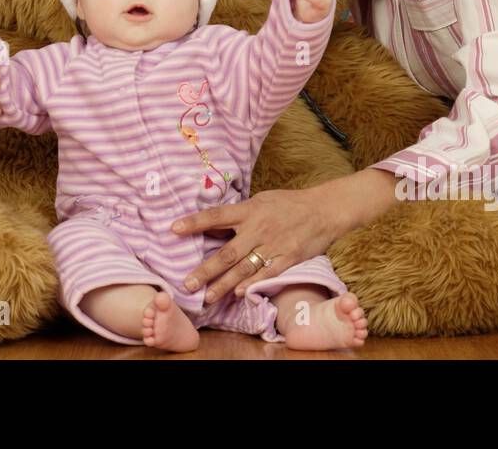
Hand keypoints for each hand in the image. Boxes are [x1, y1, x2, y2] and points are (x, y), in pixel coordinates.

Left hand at [170, 188, 340, 303]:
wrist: (324, 210)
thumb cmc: (288, 204)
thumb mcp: (261, 201)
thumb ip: (238, 215)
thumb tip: (212, 225)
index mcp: (250, 210)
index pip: (216, 216)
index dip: (194, 222)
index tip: (173, 229)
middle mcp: (259, 228)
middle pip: (227, 252)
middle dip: (205, 270)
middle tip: (187, 283)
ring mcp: (274, 245)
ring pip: (244, 268)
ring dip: (224, 284)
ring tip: (207, 296)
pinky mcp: (288, 258)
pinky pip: (267, 274)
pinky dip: (252, 284)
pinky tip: (239, 293)